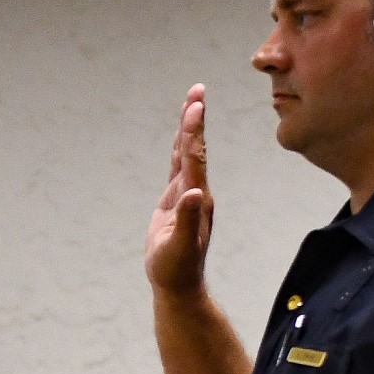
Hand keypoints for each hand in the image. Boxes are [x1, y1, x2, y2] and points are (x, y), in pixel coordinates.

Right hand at [145, 84, 214, 297]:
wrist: (179, 283)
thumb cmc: (177, 268)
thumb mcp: (179, 246)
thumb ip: (186, 219)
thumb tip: (192, 193)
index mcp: (197, 197)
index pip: (194, 157)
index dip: (193, 131)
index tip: (194, 105)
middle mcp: (196, 191)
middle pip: (195, 148)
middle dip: (195, 119)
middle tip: (197, 90)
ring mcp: (188, 195)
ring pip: (188, 154)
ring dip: (189, 128)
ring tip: (192, 103)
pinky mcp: (177, 201)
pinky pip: (179, 167)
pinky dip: (180, 148)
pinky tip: (181, 137)